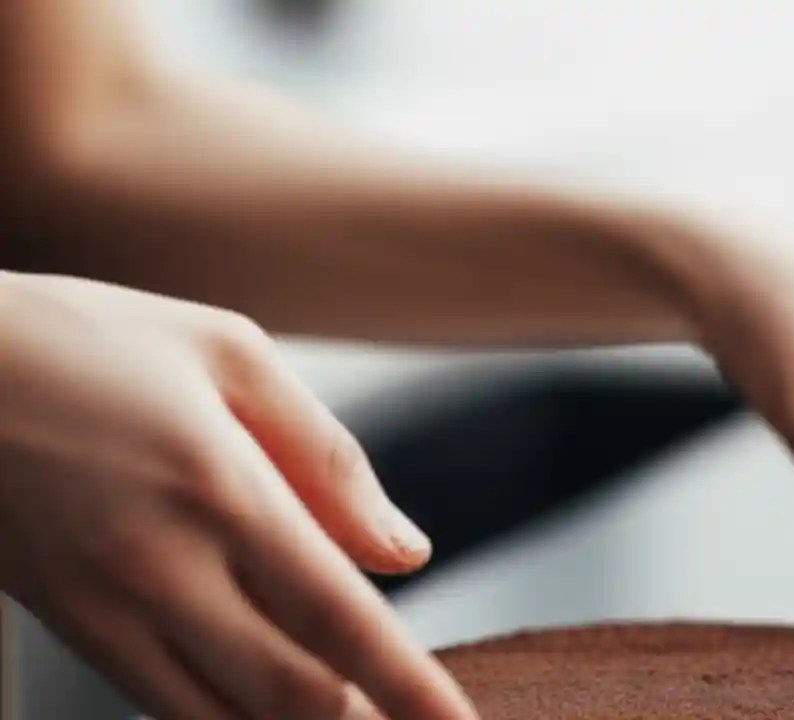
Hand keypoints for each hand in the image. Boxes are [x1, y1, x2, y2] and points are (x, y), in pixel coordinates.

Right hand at [0, 273, 476, 719]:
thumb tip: (404, 552)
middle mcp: (162, 568)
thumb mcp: (228, 354)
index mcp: (222, 490)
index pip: (340, 620)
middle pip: (292, 697)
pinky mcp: (69, 626)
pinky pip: (163, 705)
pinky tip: (268, 700)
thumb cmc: (89, 341)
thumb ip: (329, 459)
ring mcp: (105, 609)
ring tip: (353, 712)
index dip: (411, 689)